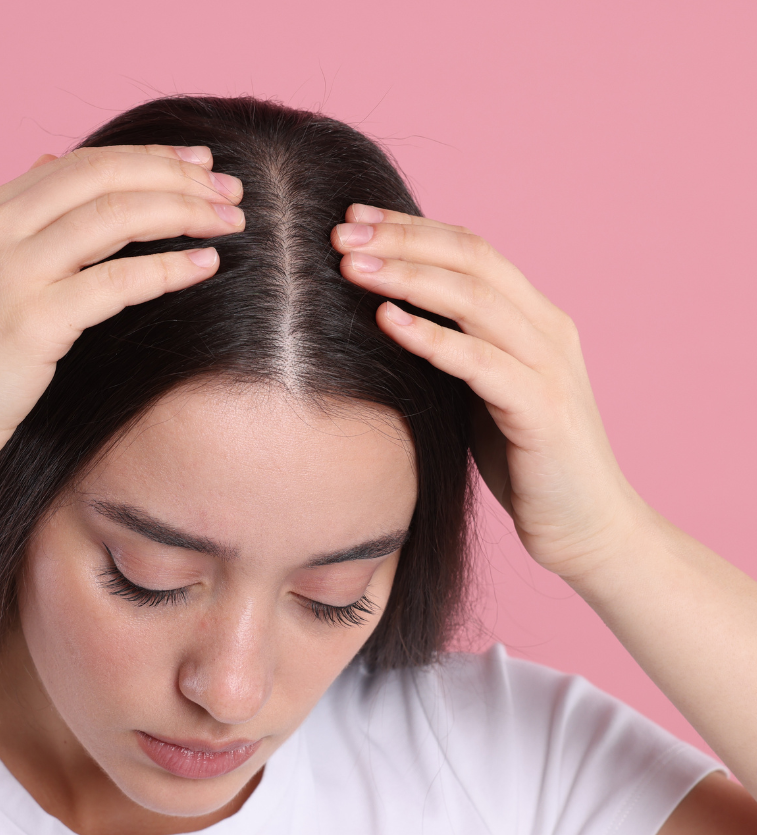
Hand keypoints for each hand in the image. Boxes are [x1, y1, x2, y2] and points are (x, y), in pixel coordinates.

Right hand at [0, 145, 244, 488]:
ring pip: (116, 217)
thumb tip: (51, 164)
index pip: (80, 163)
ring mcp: (11, 273)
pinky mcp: (30, 323)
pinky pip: (116, 282)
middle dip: (176, 176)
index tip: (197, 165)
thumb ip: (17, 225)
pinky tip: (206, 265)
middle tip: (229, 188)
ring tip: (230, 219)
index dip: (147, 158)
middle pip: (104, 176)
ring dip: (184, 212)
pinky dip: (168, 269)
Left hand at [331, 206, 647, 583]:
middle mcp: (547, 330)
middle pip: (471, 260)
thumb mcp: (484, 394)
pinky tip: (387, 322)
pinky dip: (432, 338)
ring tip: (351, 268)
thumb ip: (456, 353)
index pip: (469, 252)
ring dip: (408, 278)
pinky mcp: (542, 411)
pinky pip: (480, 362)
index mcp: (533, 319)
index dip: (412, 229)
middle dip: (402, 240)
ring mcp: (549, 367)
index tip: (353, 219)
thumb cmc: (525, 462)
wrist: (583, 527)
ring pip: (476, 301)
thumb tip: (389, 321)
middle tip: (340, 232)